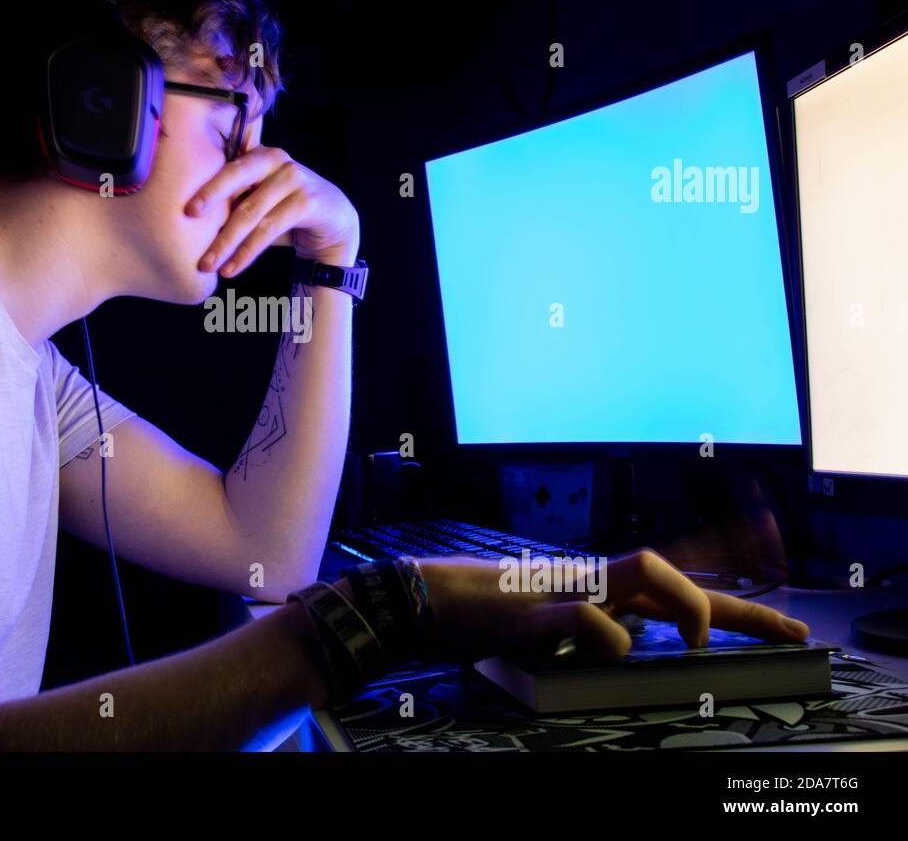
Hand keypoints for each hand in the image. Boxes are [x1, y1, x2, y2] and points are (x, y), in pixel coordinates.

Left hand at [188, 146, 359, 276]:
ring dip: (226, 242)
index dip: (207, 186)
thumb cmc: (285, 211)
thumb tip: (188, 223)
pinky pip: (269, 230)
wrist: (334, 221)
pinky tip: (232, 268)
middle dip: (210, 201)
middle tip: (187, 220)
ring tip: (207, 264)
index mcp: (260, 155)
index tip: (186, 209)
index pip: (228, 166)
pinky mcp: (307, 202)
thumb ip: (234, 203)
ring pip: (251, 212)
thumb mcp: (259, 202)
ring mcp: (295, 179)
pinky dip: (247, 252)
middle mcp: (277, 160)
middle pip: (237, 180)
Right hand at [413, 548, 810, 663]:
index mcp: (596, 585)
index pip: (671, 580)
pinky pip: (592, 619)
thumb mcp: (547, 627)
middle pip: (681, 574)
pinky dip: (608, 640)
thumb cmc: (481, 614)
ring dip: (686, 604)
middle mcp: (594, 579)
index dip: (721, 591)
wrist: (426, 599)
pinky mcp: (540, 610)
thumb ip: (589, 628)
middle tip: (795, 633)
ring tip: (693, 641)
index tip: (772, 615)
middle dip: (742, 606)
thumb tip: (625, 642)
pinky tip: (606, 650)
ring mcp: (570, 588)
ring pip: (650, 570)